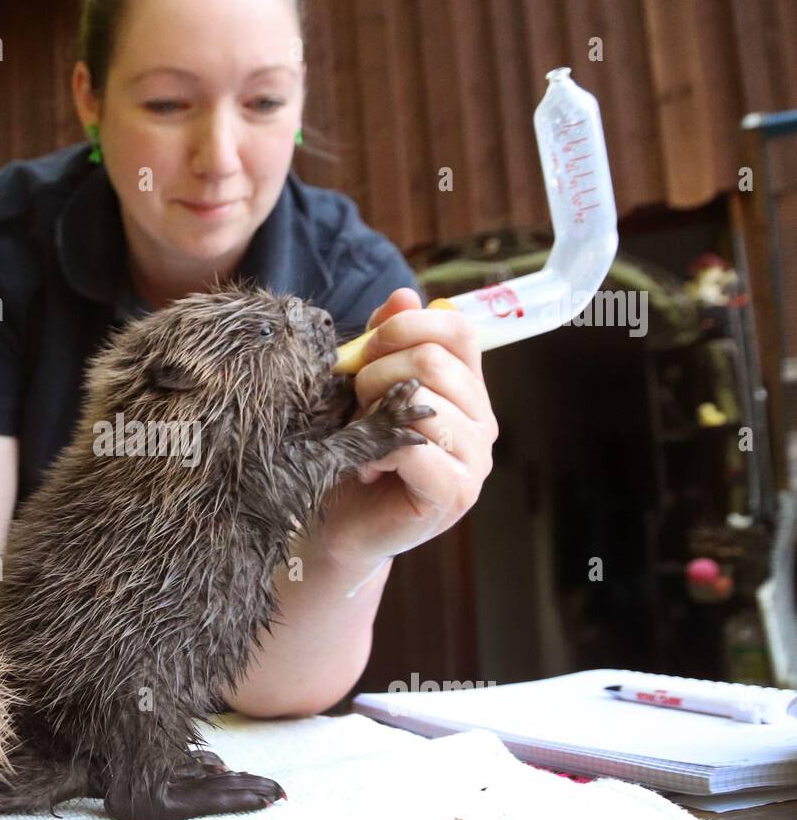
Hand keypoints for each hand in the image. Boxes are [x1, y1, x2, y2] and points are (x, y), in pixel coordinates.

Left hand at [323, 288, 497, 568]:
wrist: (339, 524)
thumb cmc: (353, 453)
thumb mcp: (364, 389)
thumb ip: (384, 344)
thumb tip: (402, 295)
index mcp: (466, 386)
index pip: (457, 329)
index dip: (405, 326)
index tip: (365, 351)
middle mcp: (481, 419)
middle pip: (433, 362)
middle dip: (375, 374)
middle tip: (353, 403)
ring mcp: (475, 459)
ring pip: (423, 401)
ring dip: (373, 413)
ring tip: (361, 437)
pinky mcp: (456, 493)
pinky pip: (415, 448)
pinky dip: (379, 450)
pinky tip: (369, 465)